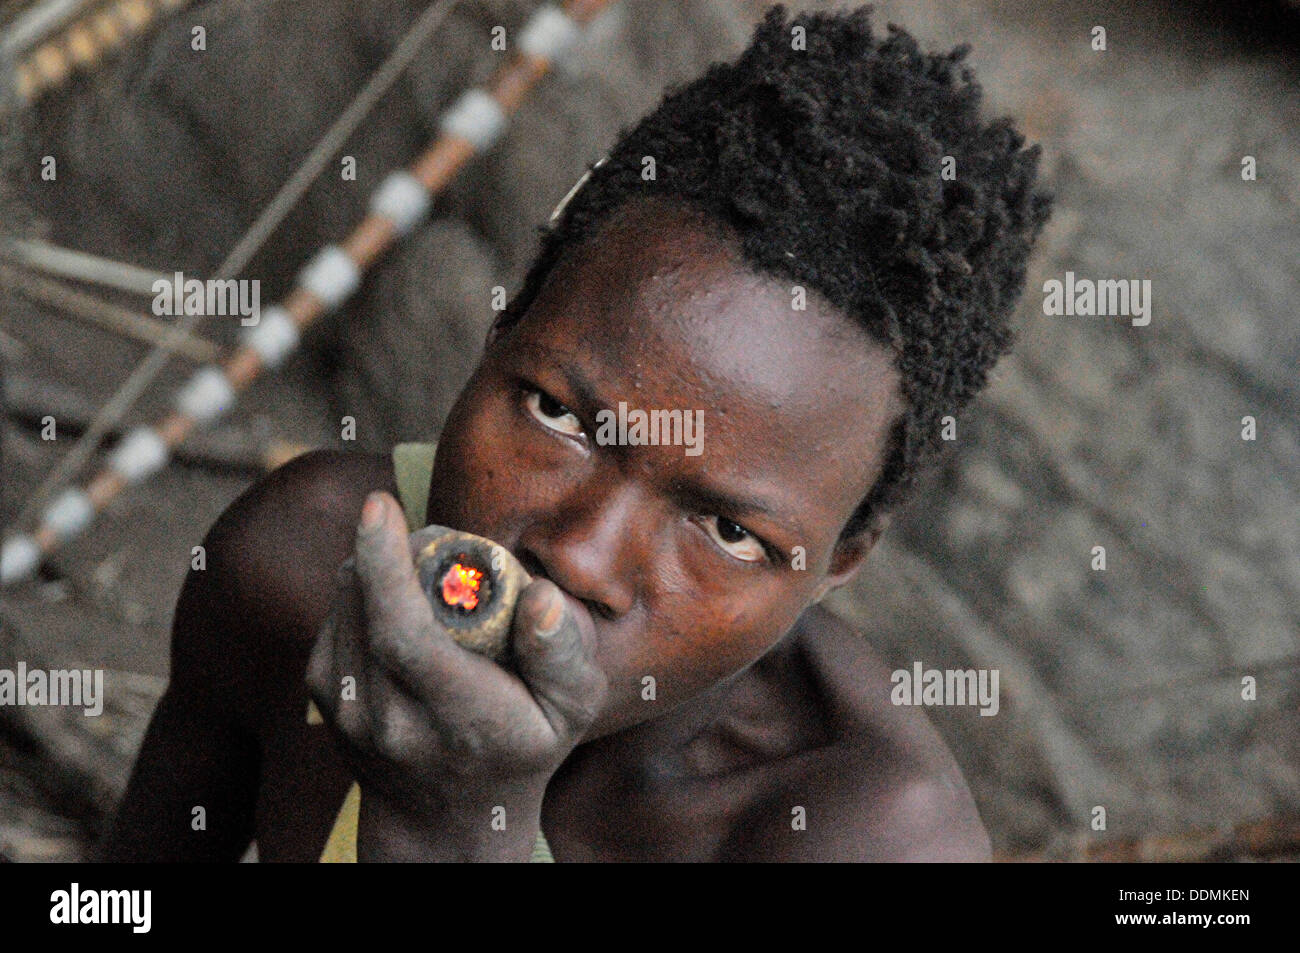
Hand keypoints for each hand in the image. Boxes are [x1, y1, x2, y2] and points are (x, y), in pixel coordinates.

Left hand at [306, 492, 605, 859]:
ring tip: (425, 568)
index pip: (404, 637)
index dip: (387, 567)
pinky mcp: (325, 692)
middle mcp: (390, 721)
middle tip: (426, 529)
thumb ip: (564, 654)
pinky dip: (366, 586)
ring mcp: (348, 711)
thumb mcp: (571, 707)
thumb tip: (540, 597)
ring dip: (379, 564)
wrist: (448, 818)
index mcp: (457, 718)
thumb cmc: (524, 742)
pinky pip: (338, 610)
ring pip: (347, 601)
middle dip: (389, 548)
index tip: (381, 507)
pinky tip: (401, 598)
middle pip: (369, 609)